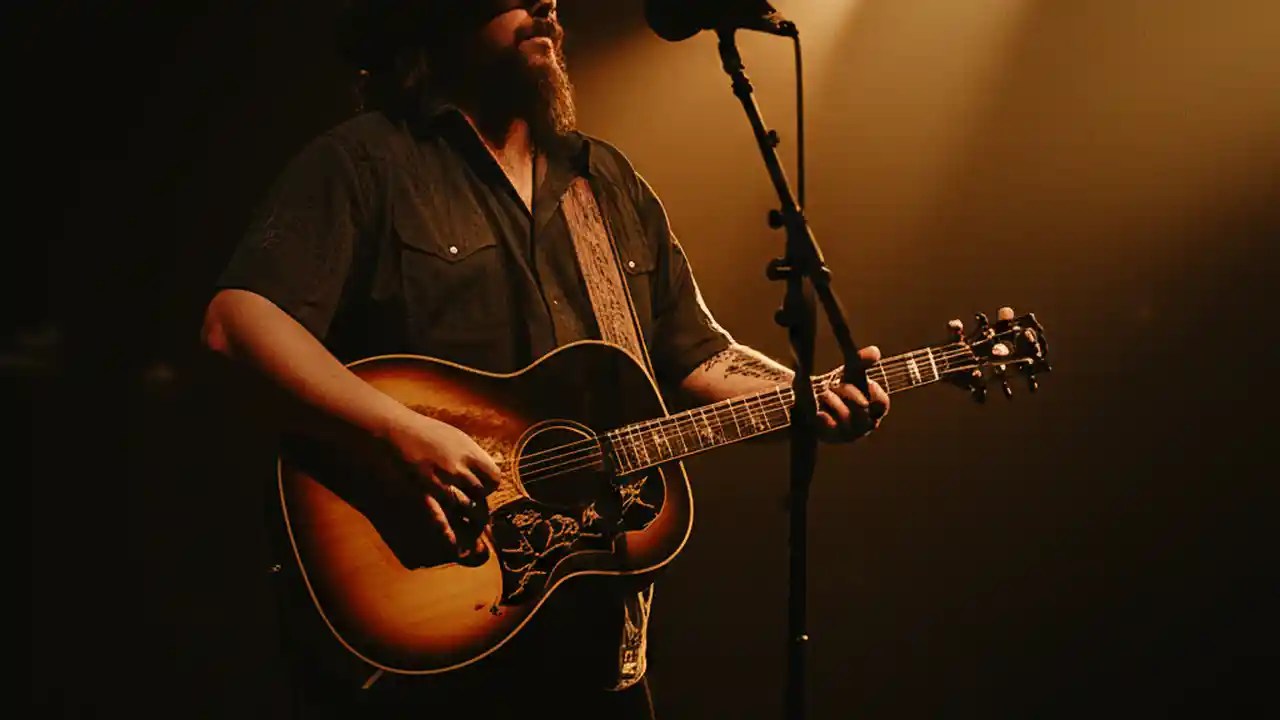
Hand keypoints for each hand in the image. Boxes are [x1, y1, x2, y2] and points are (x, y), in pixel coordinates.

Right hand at [381, 410, 500, 556]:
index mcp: (467, 450)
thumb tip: (487, 468)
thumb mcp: (451, 436)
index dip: (488, 487)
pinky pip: (439, 517)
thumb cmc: (419, 433)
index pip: (493, 478)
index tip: (479, 490)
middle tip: (471, 510)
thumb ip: (470, 454)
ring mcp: (439, 481)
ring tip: (464, 525)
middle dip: (477, 504)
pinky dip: (447, 532)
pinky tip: (452, 543)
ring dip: (466, 518)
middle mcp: (457, 466)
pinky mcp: (421, 492)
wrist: (386, 430)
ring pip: (465, 508)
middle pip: (480, 495)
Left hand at [817, 345, 889, 442]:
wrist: (808, 403)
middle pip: (862, 407)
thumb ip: (861, 362)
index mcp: (872, 412)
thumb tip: (875, 351)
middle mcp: (862, 426)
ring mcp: (846, 434)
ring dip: (832, 400)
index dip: (874, 391)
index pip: (881, 404)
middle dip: (848, 391)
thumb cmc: (836, 390)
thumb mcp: (848, 374)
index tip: (864, 381)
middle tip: (834, 385)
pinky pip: (829, 427)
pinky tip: (819, 412)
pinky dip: (824, 418)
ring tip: (822, 394)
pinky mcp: (828, 437)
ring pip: (845, 416)